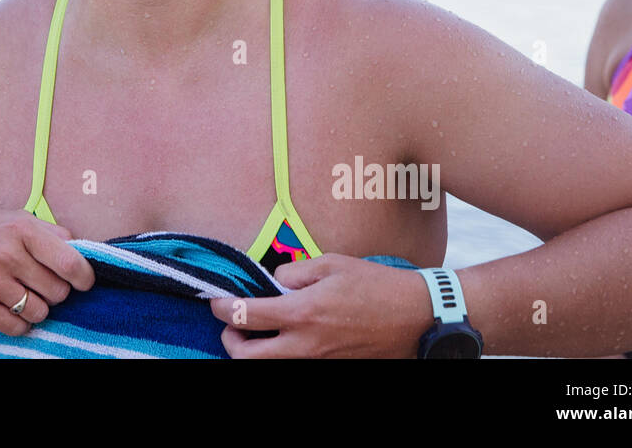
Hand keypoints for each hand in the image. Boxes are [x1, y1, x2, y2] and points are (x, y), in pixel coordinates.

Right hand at [0, 211, 94, 335]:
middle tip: (39, 285)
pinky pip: (17, 328)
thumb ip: (48, 233)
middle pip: (58, 292)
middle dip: (55, 293)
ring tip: (20, 294)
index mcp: (21, 227)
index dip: (85, 278)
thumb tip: (82, 252)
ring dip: (36, 309)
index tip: (83, 282)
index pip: (71, 262)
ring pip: (40, 313)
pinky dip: (18, 324)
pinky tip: (7, 307)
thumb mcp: (11, 218)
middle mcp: (6, 253)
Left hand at [209, 254, 430, 357]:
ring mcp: (319, 362)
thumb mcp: (330, 263)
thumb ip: (293, 271)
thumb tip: (273, 283)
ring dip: (253, 352)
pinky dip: (281, 354)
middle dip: (230, 340)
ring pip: (269, 366)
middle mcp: (305, 345)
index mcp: (301, 313)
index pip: (243, 316)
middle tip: (230, 324)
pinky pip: (296, 366)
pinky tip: (284, 337)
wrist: (416, 317)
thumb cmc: (375, 285)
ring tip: (255, 331)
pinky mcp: (332, 368)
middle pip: (246, 357)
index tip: (215, 301)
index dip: (221, 308)